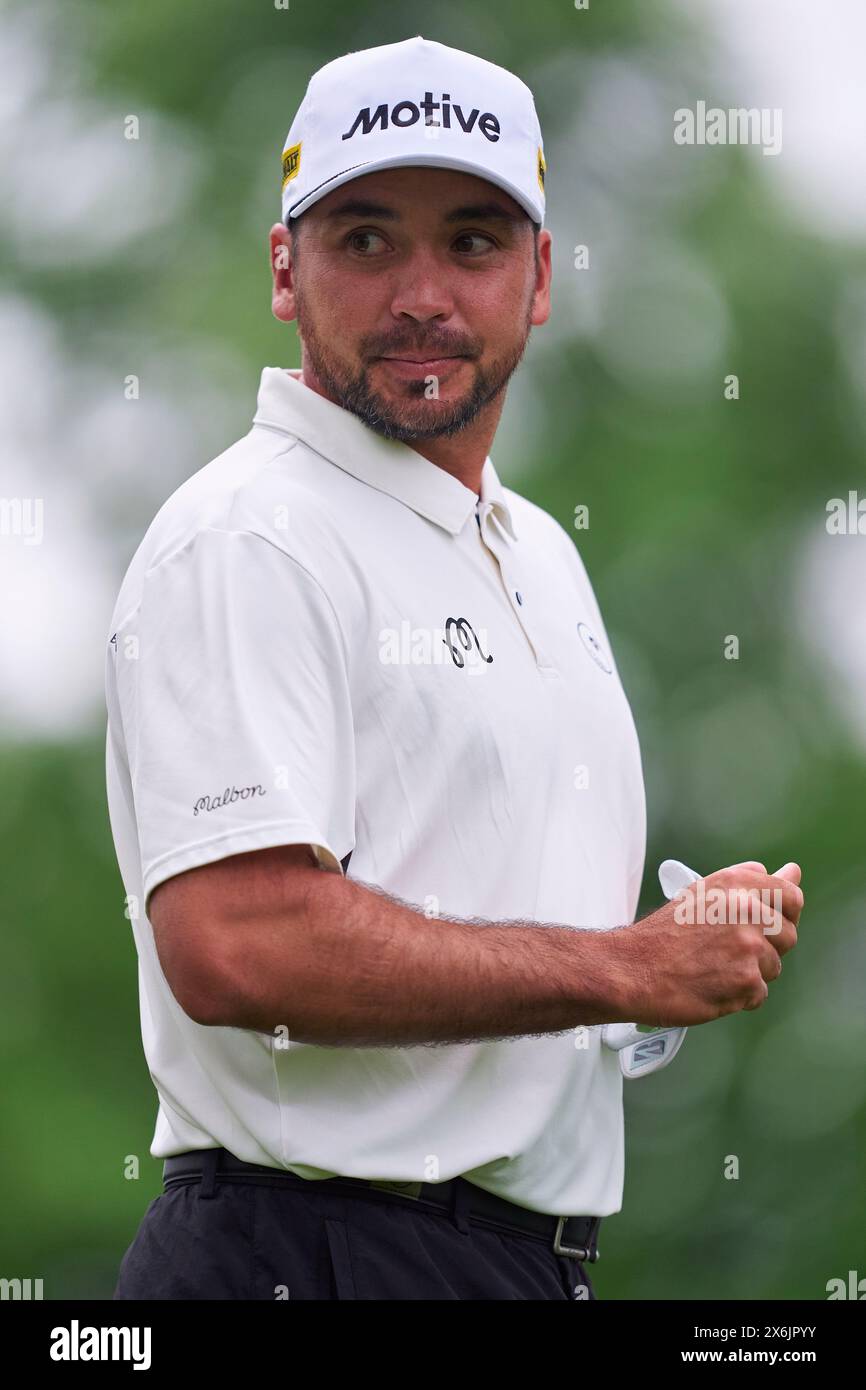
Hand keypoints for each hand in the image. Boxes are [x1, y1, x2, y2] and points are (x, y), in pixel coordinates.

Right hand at [620, 860, 803, 1026]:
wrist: (633, 969)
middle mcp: (747, 910)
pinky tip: (712, 985)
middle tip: (730, 951)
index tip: (774, 921)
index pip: (791, 895)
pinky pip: (759, 993)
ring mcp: (749, 947)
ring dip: (750, 972)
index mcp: (737, 884)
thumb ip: (750, 881)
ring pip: (773, 966)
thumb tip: (791, 872)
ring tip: (715, 967)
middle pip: (788, 935)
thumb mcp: (704, 893)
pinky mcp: (746, 981)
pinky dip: (739, 996)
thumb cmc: (664, 934)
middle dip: (766, 947)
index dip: (785, 913)